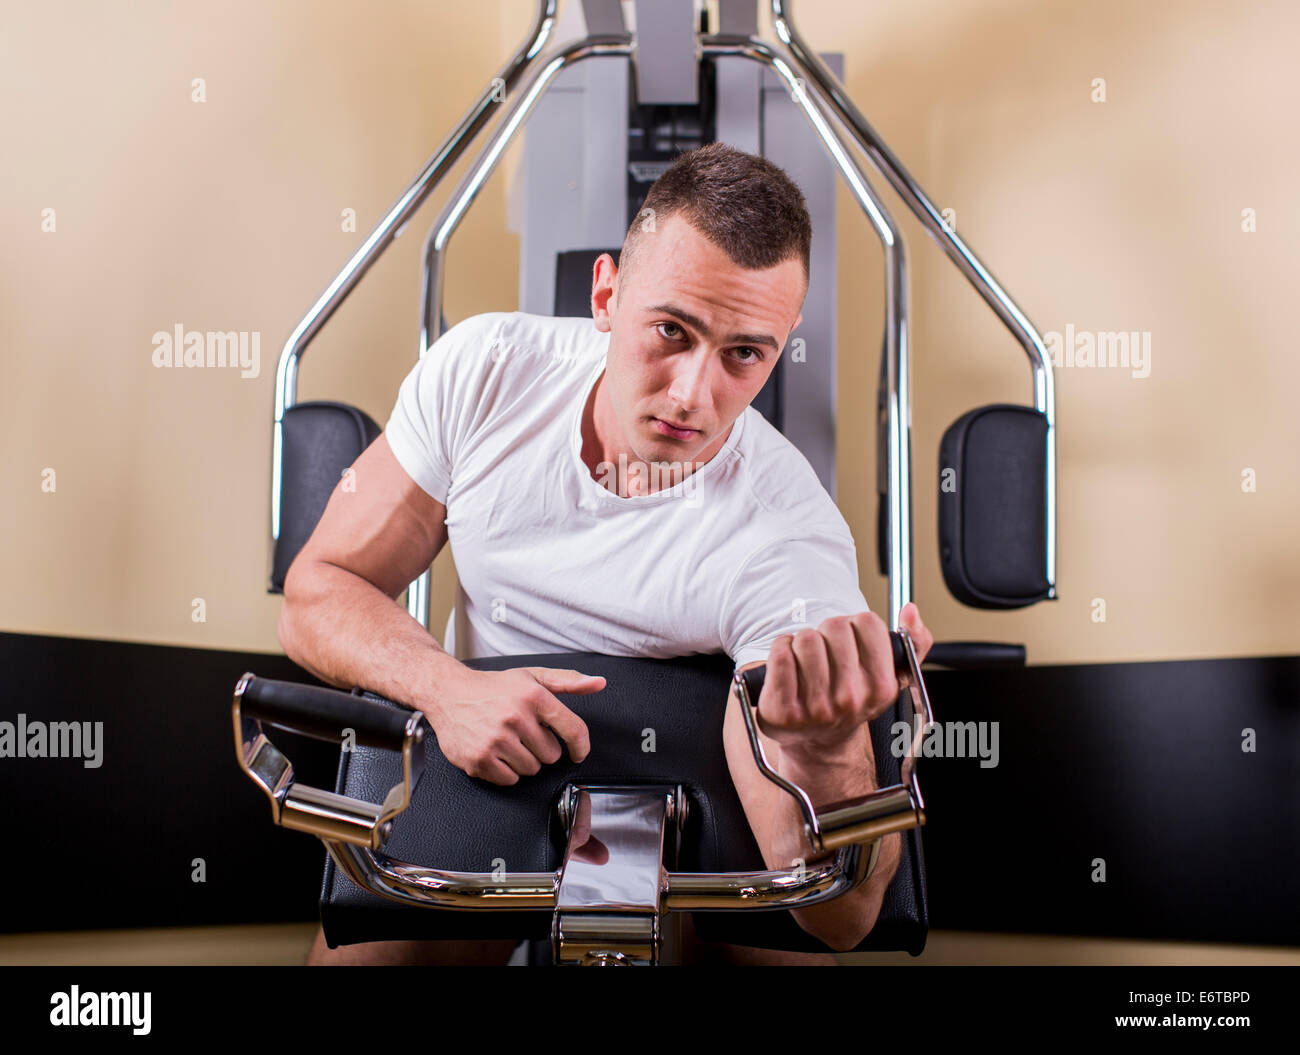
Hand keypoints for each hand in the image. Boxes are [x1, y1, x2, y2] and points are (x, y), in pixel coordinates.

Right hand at [424, 664, 602, 784]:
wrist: (448, 693)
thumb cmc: (492, 687)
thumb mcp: (531, 677)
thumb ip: (567, 681)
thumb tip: (598, 683)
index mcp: (533, 697)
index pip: (573, 729)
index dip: (581, 746)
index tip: (578, 752)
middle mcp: (515, 717)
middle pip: (551, 755)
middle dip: (542, 749)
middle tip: (524, 735)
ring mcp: (496, 740)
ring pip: (531, 769)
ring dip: (524, 760)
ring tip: (509, 742)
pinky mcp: (479, 759)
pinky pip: (509, 779)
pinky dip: (506, 771)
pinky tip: (497, 753)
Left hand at [752, 604, 932, 759]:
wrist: (821, 740)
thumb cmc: (853, 698)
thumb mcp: (893, 674)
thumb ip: (913, 640)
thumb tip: (911, 611)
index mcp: (881, 688)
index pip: (868, 623)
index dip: (855, 626)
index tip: (851, 642)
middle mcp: (850, 701)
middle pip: (834, 626)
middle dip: (827, 632)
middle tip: (826, 653)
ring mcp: (815, 709)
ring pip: (806, 639)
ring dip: (801, 642)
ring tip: (806, 662)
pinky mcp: (783, 712)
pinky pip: (780, 655)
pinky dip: (780, 650)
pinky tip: (788, 666)